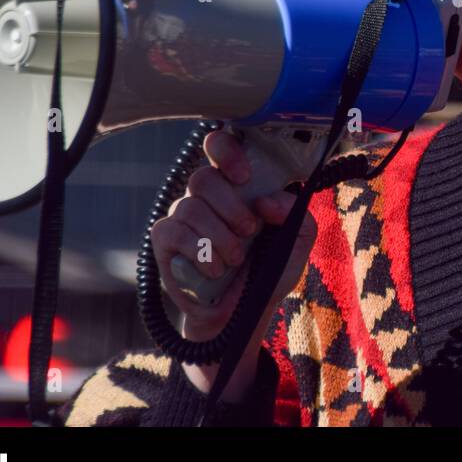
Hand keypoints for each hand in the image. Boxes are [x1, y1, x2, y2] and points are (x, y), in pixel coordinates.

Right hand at [150, 129, 315, 340]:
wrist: (241, 315)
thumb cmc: (268, 272)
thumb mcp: (297, 244)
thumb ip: (297, 216)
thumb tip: (267, 200)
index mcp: (237, 186)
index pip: (220, 145)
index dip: (227, 151)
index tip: (245, 177)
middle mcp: (206, 196)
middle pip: (203, 177)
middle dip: (231, 207)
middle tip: (249, 231)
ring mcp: (182, 216)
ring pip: (191, 207)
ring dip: (220, 237)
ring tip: (235, 259)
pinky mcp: (164, 241)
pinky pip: (175, 232)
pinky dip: (201, 252)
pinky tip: (214, 269)